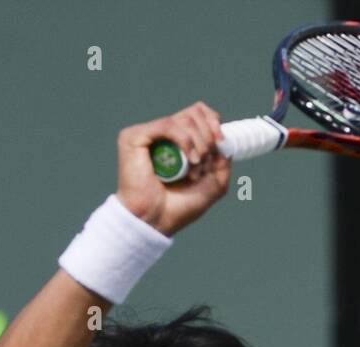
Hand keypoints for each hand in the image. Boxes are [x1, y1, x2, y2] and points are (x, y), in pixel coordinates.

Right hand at [115, 102, 229, 235]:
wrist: (157, 222)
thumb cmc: (180, 207)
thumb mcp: (214, 184)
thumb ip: (223, 160)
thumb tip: (225, 137)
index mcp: (178, 141)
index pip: (198, 113)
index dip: (213, 122)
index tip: (220, 142)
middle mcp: (162, 134)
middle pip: (195, 113)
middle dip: (208, 138)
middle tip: (203, 164)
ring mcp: (148, 134)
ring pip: (184, 119)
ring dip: (199, 145)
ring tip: (194, 170)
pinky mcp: (135, 137)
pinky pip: (168, 125)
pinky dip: (185, 141)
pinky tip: (189, 159)